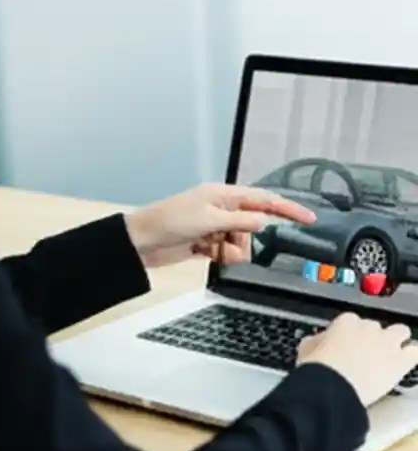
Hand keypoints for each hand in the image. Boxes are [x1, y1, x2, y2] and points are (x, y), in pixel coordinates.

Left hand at [124, 184, 315, 268]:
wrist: (143, 242)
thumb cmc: (170, 221)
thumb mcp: (209, 219)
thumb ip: (241, 221)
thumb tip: (265, 221)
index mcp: (224, 195)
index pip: (264, 199)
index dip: (288, 208)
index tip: (309, 218)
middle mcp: (222, 209)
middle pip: (253, 227)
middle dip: (243, 239)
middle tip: (221, 239)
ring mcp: (215, 227)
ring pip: (242, 244)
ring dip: (230, 250)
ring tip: (208, 247)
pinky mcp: (207, 244)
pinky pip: (228, 253)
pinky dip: (220, 255)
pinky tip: (204, 252)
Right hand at [297, 312, 417, 405]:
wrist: (333, 386)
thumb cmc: (318, 369)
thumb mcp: (306, 350)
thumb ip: (317, 341)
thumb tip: (319, 341)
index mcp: (345, 322)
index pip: (351, 322)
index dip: (349, 335)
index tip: (346, 346)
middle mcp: (369, 328)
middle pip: (376, 327)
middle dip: (373, 338)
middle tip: (366, 354)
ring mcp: (387, 342)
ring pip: (401, 331)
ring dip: (397, 341)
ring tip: (390, 355)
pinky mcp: (402, 360)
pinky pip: (415, 352)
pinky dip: (412, 355)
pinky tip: (405, 362)